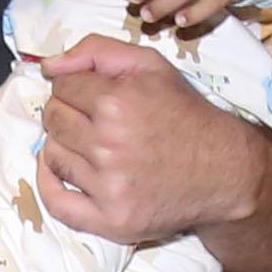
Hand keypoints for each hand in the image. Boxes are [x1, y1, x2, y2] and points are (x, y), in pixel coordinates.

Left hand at [30, 36, 271, 249]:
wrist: (225, 171)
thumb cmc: (185, 114)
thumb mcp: (151, 66)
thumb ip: (97, 51)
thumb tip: (46, 65)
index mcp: (118, 102)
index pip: (61, 86)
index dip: (74, 86)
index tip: (90, 95)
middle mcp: (109, 145)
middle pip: (53, 119)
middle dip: (67, 113)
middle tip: (91, 119)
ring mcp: (109, 187)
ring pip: (53, 155)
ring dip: (64, 146)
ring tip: (91, 145)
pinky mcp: (111, 220)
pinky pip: (57, 203)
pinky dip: (48, 185)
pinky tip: (59, 172)